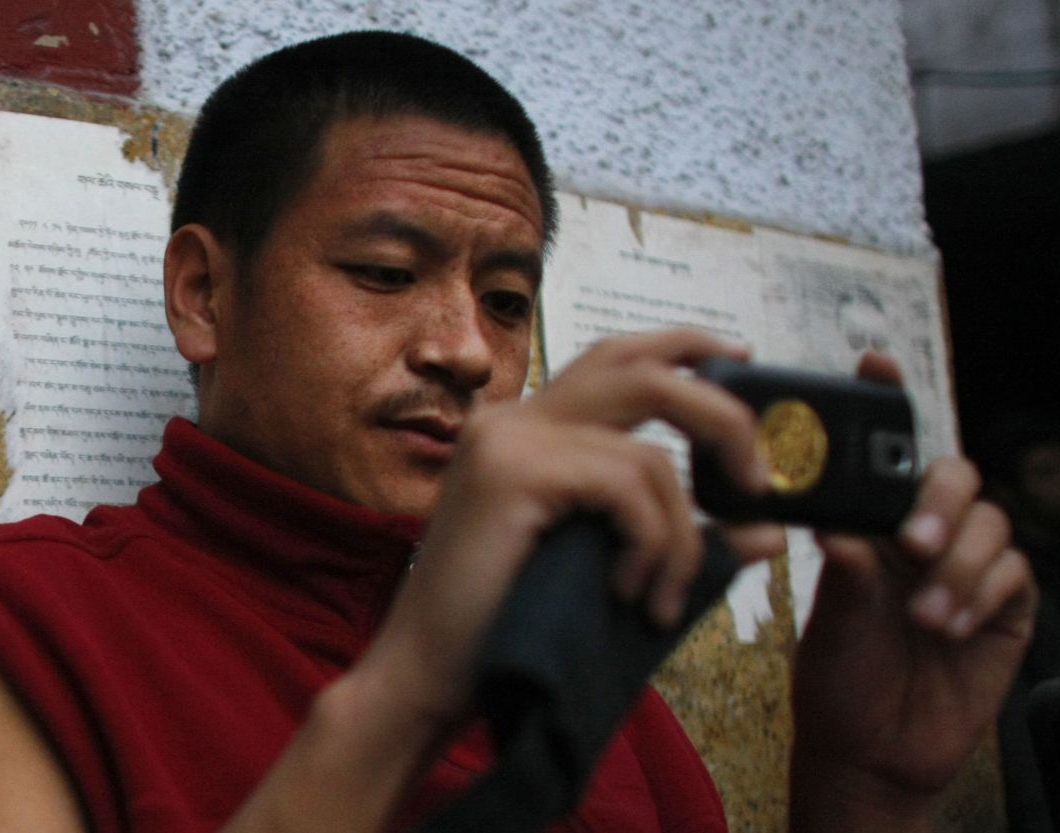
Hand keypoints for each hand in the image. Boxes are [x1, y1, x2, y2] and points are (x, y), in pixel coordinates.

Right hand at [354, 328, 781, 731]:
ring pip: (648, 453)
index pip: (613, 359)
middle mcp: (510, 419)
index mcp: (524, 429)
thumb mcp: (607, 568)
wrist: (429, 676)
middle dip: (719, 412)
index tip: (740, 359)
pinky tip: (630, 591)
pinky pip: (627, 485)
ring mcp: (506, 439)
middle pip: (640, 369)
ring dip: (681, 537)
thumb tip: (769, 532)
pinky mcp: (511, 473)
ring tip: (664, 596)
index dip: (683, 348)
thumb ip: (678, 538)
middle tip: (758, 479)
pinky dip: (652, 542)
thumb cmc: (510, 628)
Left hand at [789, 353, 1037, 828]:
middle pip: (953, 475)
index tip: (873, 361)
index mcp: (871, 524)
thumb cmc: (838, 677)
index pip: (884, 455)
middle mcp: (920, 535)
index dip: (886, 401)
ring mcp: (966, 568)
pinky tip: (948, 625)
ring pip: (989, 522)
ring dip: (958, 562)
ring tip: (923, 611)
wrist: (870, 750)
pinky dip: (980, 593)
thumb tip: (839, 523)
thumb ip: (844, 567)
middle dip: (938, 499)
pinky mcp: (1004, 606)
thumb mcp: (830, 617)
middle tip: (912, 539)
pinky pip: (1012, 575)